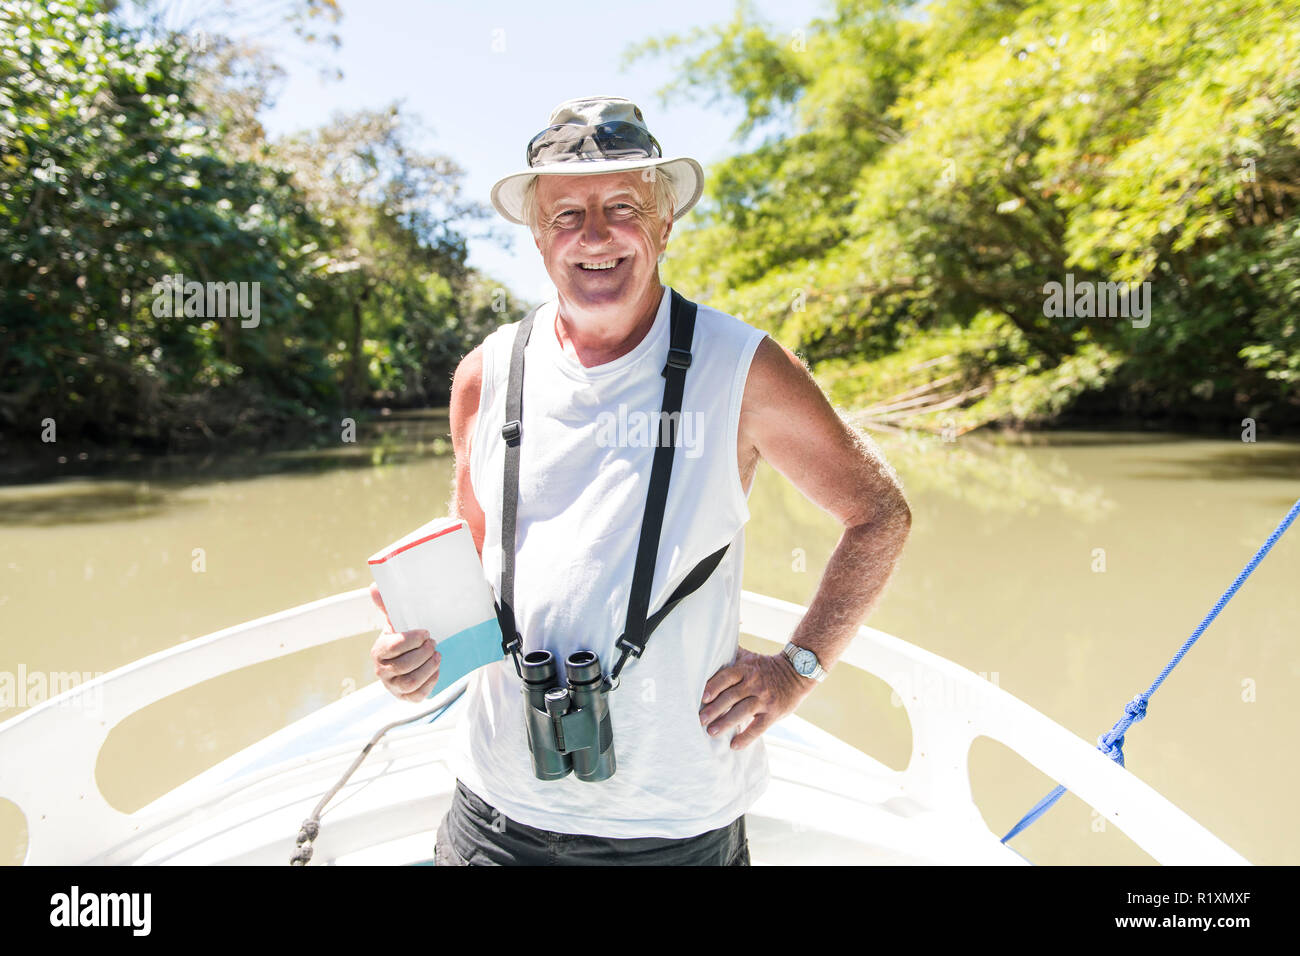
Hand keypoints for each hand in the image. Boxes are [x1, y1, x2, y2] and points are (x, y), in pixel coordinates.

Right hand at [368, 583, 440, 701]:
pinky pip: (418, 695)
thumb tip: (374, 586)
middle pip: (404, 666)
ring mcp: (393, 686)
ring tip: (437, 655)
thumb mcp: (394, 622)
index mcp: (378, 651)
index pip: (392, 647)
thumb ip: (386, 605)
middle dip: (423, 653)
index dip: (412, 640)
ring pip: (411, 682)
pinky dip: (430, 682)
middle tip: (433, 643)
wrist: (405, 660)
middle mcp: (382, 671)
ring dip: (428, 667)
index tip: (425, 632)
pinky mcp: (405, 698)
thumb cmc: (400, 639)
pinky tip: (436, 669)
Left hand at [699, 646, 814, 749]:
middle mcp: (755, 683)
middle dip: (715, 709)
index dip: (714, 687)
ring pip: (743, 712)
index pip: (727, 677)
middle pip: (732, 696)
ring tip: (711, 732)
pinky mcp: (774, 713)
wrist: (797, 673)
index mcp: (746, 669)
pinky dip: (746, 737)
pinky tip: (734, 745)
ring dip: (726, 723)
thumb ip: (731, 655)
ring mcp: (765, 699)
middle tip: (700, 720)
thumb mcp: (749, 657)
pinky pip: (759, 727)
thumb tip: (708, 647)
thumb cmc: (765, 667)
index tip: (702, 698)